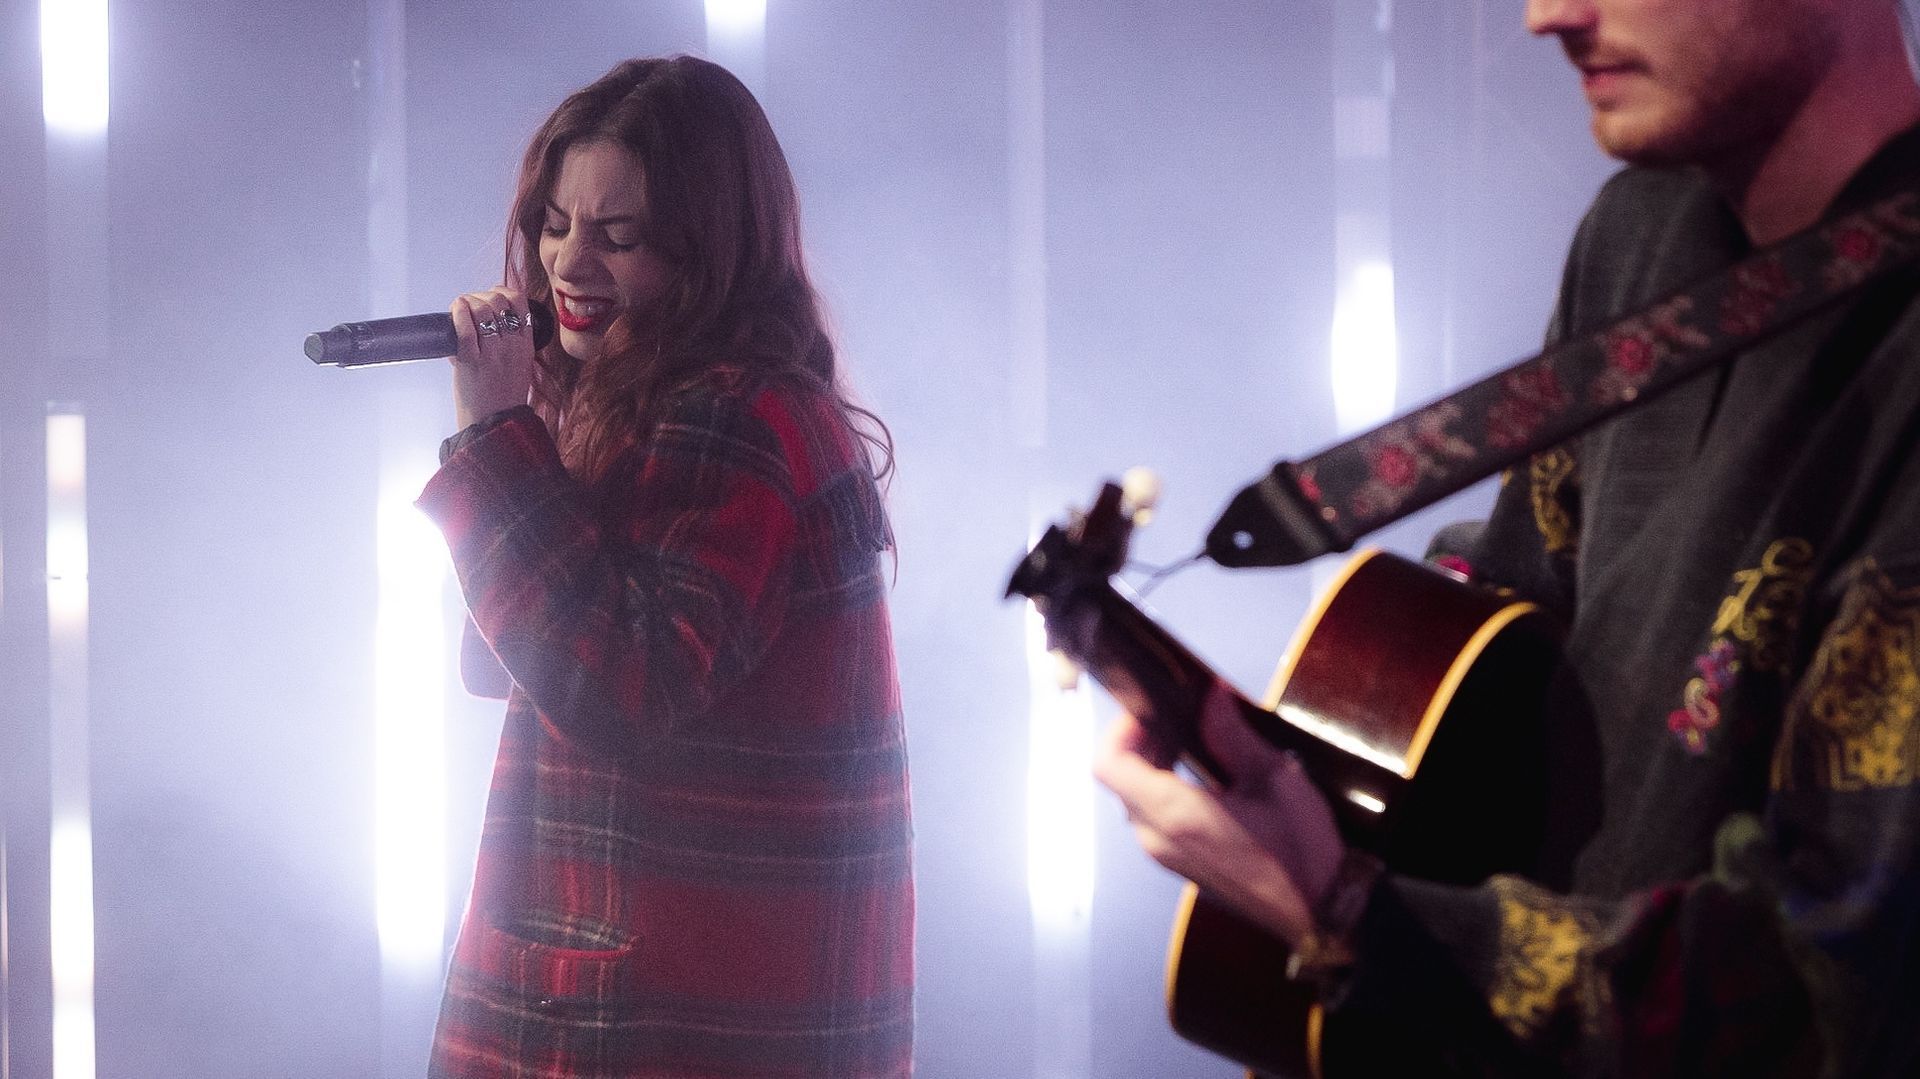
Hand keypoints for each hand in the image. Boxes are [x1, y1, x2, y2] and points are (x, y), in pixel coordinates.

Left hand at [450, 286, 536, 429]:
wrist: (494, 424)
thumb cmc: (503, 397)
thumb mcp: (518, 366)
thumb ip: (509, 344)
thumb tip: (483, 320)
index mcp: (526, 346)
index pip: (520, 304)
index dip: (504, 292)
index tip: (492, 294)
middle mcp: (512, 346)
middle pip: (499, 302)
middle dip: (482, 296)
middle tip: (471, 304)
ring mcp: (492, 354)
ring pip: (483, 311)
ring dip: (469, 302)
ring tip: (461, 307)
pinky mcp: (471, 362)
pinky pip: (466, 328)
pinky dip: (458, 312)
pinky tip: (455, 309)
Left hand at [1093, 684, 1345, 946]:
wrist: (1319, 913)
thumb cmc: (1301, 848)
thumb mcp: (1274, 781)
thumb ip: (1233, 736)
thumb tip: (1211, 695)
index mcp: (1174, 814)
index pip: (1109, 765)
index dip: (1121, 730)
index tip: (1153, 710)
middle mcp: (1157, 838)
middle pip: (1120, 779)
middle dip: (1142, 743)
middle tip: (1180, 719)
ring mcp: (1165, 856)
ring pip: (1135, 799)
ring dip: (1153, 767)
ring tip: (1194, 743)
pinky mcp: (1180, 866)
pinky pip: (1154, 819)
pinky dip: (1165, 791)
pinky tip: (1205, 778)